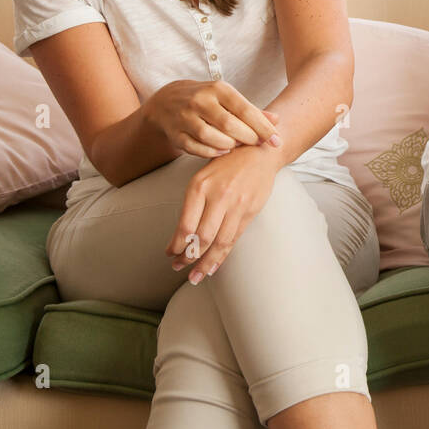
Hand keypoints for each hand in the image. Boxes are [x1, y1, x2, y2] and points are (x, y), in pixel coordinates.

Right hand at [145, 79, 280, 157]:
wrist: (167, 101)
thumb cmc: (207, 100)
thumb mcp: (228, 98)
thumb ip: (252, 110)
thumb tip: (277, 120)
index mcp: (217, 89)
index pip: (244, 109)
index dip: (262, 127)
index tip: (276, 140)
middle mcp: (200, 100)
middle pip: (229, 124)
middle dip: (248, 138)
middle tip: (258, 145)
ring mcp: (185, 117)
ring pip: (211, 137)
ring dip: (229, 146)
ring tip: (238, 147)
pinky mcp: (175, 133)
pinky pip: (196, 148)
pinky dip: (212, 153)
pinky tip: (222, 152)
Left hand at [164, 144, 283, 281]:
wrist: (258, 151)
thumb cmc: (226, 163)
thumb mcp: (203, 175)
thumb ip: (193, 202)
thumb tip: (182, 235)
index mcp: (200, 186)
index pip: (185, 225)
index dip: (176, 245)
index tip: (170, 254)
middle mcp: (218, 196)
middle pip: (202, 237)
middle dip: (188, 258)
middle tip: (178, 268)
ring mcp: (236, 204)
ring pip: (219, 242)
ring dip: (206, 263)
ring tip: (195, 277)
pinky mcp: (250, 210)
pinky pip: (234, 238)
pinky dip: (223, 255)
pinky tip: (214, 266)